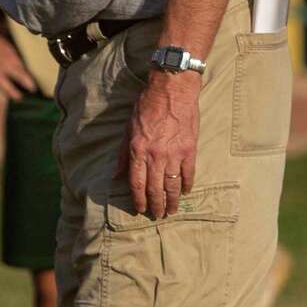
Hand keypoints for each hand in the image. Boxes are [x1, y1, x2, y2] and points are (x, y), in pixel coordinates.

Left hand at [116, 71, 201, 217]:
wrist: (172, 91)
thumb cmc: (146, 106)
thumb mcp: (128, 127)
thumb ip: (123, 153)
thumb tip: (116, 174)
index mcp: (137, 150)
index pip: (136, 182)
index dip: (138, 199)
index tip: (140, 209)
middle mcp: (155, 155)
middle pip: (155, 188)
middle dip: (155, 205)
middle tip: (157, 215)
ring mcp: (174, 154)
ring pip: (172, 185)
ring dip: (171, 201)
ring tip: (171, 211)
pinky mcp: (189, 150)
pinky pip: (188, 174)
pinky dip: (186, 186)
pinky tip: (184, 193)